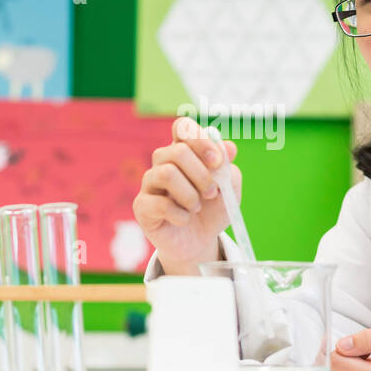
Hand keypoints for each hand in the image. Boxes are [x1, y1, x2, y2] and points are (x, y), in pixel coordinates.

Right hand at [133, 117, 240, 275]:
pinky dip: (180, 214)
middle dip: (201, 174)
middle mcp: (164, 163)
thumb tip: (229, 147)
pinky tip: (184, 220)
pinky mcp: (142, 206)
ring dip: (190, 194)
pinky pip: (159, 203)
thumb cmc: (212, 210)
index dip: (200, 139)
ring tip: (197, 208)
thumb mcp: (229, 189)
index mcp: (185, 152)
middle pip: (176, 151)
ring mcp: (150, 183)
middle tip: (212, 193)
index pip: (183, 128)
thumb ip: (228, 168)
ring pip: (166, 174)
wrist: (200, 242)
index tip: (217, 161)